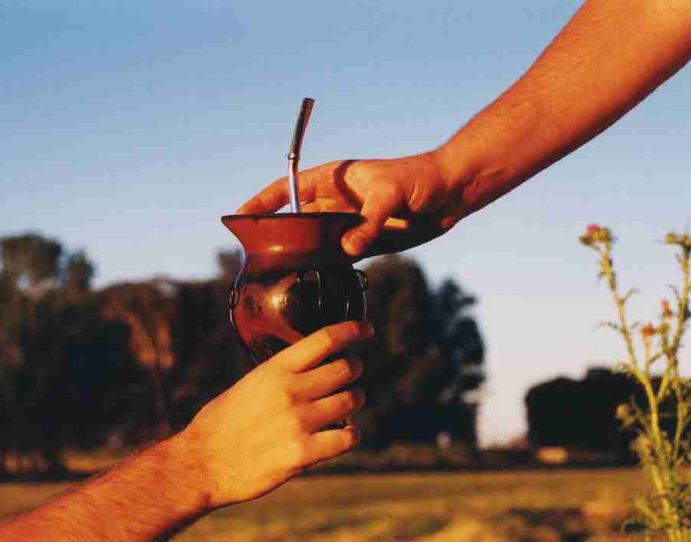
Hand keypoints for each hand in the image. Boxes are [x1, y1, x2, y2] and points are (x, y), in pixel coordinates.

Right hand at [178, 321, 372, 508]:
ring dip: (354, 400)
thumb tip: (310, 370)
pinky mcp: (303, 454)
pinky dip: (351, 434)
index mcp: (275, 370)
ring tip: (347, 403)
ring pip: (351, 401)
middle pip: (346, 369)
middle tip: (352, 372)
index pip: (325, 339)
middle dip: (354, 369)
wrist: (201, 464)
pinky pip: (348, 438)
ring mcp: (299, 422)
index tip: (366, 329)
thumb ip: (280, 376)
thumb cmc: (220, 423)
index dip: (352, 331)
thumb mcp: (249, 385)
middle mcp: (291, 391)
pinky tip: (344, 433)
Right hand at [237, 152, 462, 257]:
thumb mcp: (391, 192)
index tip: (240, 216)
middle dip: (277, 235)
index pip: (287, 189)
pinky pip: (339, 257)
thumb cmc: (419, 179)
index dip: (262, 202)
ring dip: (302, 255)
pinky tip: (316, 282)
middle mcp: (336, 202)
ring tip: (282, 274)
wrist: (450, 193)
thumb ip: (368, 221)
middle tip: (257, 256)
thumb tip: (346, 249)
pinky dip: (327, 267)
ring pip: (316, 241)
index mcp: (332, 179)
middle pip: (296, 219)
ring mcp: (349, 224)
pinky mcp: (365, 242)